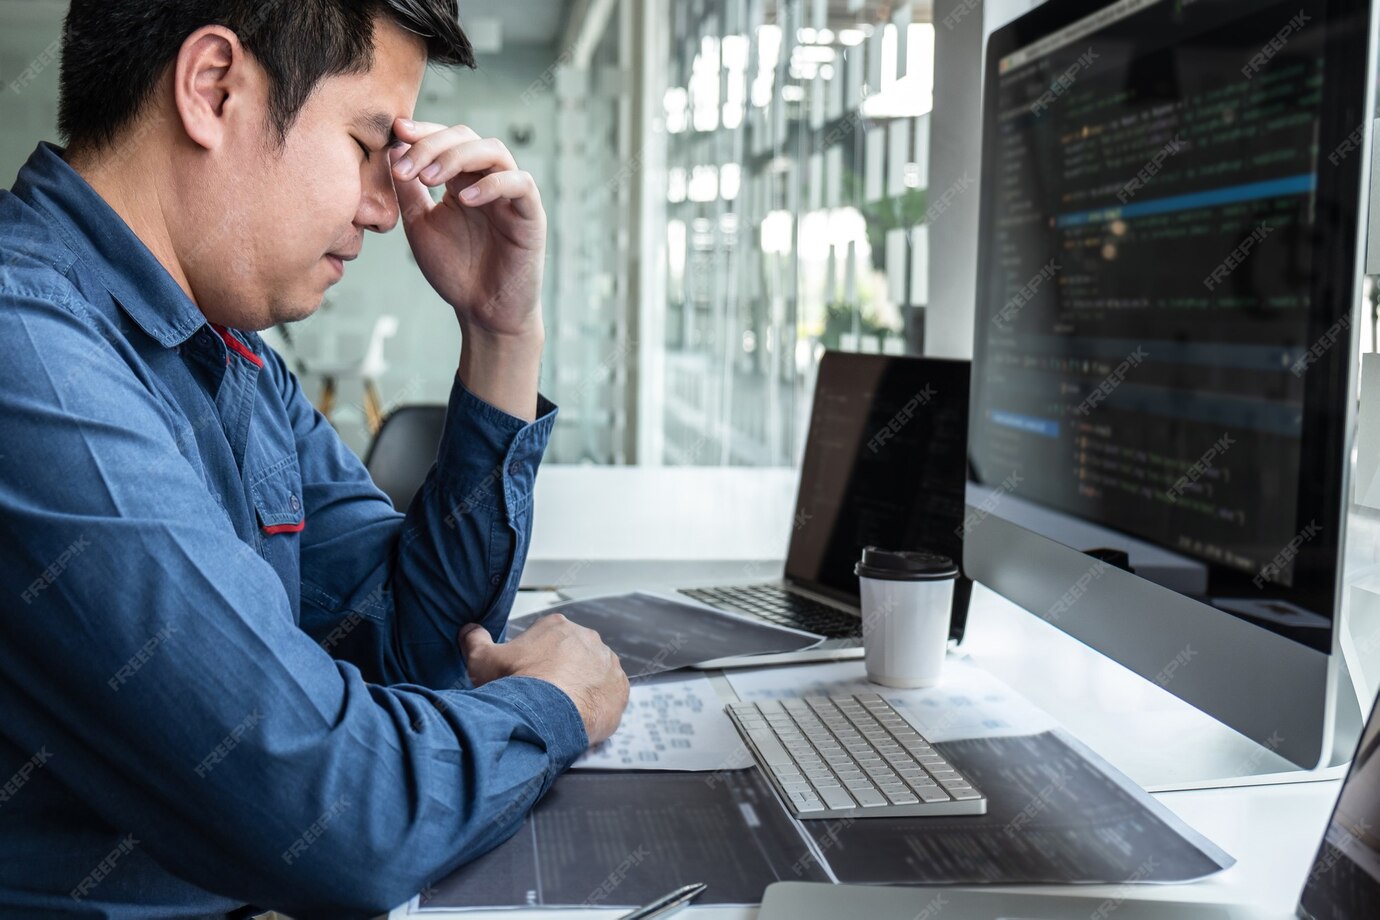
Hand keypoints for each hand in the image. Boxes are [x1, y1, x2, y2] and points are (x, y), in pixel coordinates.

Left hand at [390, 119, 545, 338]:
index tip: (396, 134)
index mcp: (461, 179)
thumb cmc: (454, 270)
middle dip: (433, 145)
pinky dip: (492, 184)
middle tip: (406, 168)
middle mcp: (487, 180)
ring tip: (430, 179)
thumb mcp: (420, 224)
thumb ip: (408, 190)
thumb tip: (393, 149)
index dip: (423, 131)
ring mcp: (511, 195)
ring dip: (458, 157)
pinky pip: (520, 184)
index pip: (446, 138)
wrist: (482, 310)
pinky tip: (464, 200)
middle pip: (467, 137)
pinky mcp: (531, 214)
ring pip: (494, 151)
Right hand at [460, 615, 629, 745]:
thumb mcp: (483, 660)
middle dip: (562, 672)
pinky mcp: (620, 688)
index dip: (537, 660)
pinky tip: (580, 716)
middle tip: (545, 695)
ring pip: (594, 674)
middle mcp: (588, 639)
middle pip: (574, 655)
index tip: (529, 676)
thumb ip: (475, 641)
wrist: (545, 717)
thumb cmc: (517, 687)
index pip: (549, 638)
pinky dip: (599, 704)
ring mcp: (607, 664)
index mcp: (557, 627)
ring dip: (582, 687)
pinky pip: (610, 695)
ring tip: (562, 709)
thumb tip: (469, 631)